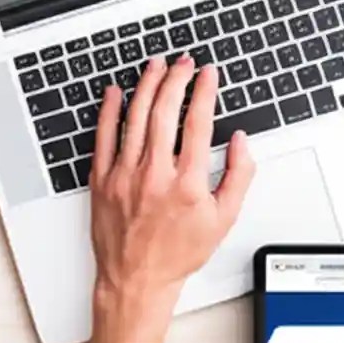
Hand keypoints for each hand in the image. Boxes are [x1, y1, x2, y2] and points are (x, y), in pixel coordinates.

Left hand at [88, 55, 254, 342]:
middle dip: (176, 79)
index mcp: (187, 183)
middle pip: (165, 112)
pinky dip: (109, 111)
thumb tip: (241, 141)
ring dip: (146, 85)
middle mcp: (155, 175)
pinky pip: (103, 137)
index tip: (208, 75)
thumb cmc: (179, 252)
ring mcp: (125, 176)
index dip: (204, 92)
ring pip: (135, 117)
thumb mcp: (224, 219)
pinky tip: (116, 93)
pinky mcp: (102, 180)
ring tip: (155, 66)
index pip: (197, 123)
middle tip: (183, 63)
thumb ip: (239, 176)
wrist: (137, 278)